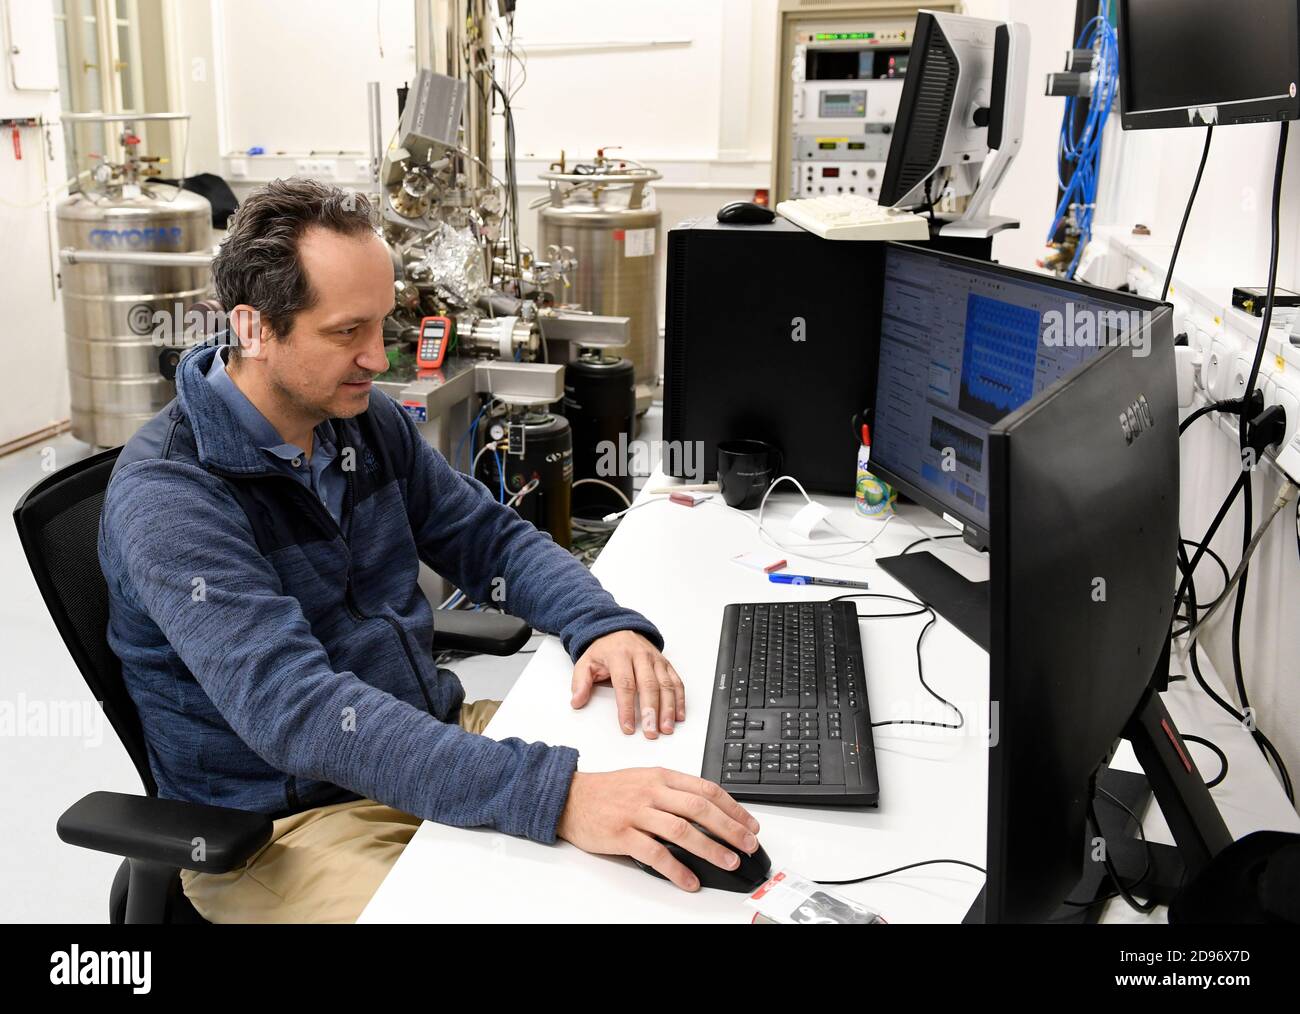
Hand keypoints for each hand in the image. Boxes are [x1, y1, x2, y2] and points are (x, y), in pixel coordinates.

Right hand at [556, 768, 760, 890]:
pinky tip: (689, 880)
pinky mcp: (622, 834)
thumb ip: (674, 792)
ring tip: (729, 862)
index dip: (733, 807)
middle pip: (700, 808)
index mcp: (662, 776)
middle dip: (730, 828)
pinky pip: (654, 853)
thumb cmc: (609, 791)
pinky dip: (676, 869)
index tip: (750, 824)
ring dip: (710, 848)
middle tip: (749, 845)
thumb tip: (709, 812)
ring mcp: (637, 812)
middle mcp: (652, 791)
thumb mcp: (645, 780)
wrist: (570, 797)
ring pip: (682, 830)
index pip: (706, 788)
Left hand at [571, 630, 684, 737]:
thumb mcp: (585, 662)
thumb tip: (577, 701)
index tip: (628, 727)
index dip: (626, 707)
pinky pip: (676, 681)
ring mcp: (655, 659)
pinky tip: (678, 715)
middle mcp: (640, 656)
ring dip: (668, 708)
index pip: (625, 683)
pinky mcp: (665, 663)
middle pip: (649, 685)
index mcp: (619, 655)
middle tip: (651, 731)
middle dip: (651, 711)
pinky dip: (679, 699)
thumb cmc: (604, 650)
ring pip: (665, 684)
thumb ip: (580, 682)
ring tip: (666, 728)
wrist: (619, 630)